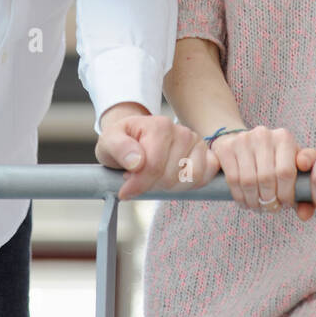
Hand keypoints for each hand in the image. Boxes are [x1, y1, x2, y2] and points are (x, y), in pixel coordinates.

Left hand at [95, 113, 220, 199]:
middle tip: (139, 180)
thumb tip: (136, 162)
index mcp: (160, 126)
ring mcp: (197, 142)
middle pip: (171, 176)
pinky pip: (206, 176)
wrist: (134, 135)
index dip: (138, 184)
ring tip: (154, 180)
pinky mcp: (206, 154)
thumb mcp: (109, 140)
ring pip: (191, 178)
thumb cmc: (123, 139)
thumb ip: (119, 148)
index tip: (125, 191)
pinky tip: (173, 181)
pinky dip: (191, 184)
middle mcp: (182, 131)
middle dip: (152, 186)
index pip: (154, 166)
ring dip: (170, 187)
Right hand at [210, 125, 299, 213]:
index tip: (285, 204)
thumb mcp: (293, 169)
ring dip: (253, 201)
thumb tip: (305, 214)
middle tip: (270, 208)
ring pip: (248, 181)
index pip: (285, 172)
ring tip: (258, 206)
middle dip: (269, 200)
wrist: (243, 144)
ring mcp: (242, 140)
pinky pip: (233, 180)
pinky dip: (239, 196)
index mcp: (284, 138)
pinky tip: (244, 201)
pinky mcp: (226, 148)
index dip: (285, 195)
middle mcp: (263, 135)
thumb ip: (304, 191)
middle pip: (266, 178)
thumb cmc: (274, 160)